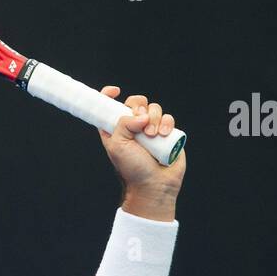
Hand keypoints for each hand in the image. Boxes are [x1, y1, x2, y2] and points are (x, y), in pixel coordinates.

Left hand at [96, 85, 186, 204]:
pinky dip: (166, 122)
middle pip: (136, 102)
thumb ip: (123, 124)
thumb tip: (141, 115)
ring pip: (154, 108)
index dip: (109, 95)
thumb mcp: (117, 145)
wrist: (154, 184)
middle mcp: (133, 127)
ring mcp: (150, 128)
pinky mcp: (166, 132)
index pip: (110, 106)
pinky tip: (164, 133)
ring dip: (154, 118)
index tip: (115, 91)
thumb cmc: (132, 168)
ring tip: (152, 135)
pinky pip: (168, 117)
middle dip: (139, 107)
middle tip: (141, 123)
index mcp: (115, 129)